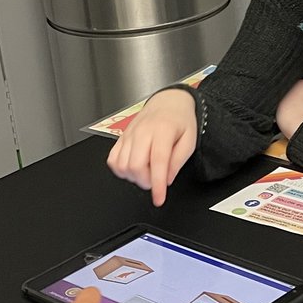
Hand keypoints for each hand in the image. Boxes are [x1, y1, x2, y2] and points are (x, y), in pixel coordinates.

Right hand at [106, 89, 196, 206]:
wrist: (168, 103)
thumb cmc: (180, 121)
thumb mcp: (189, 141)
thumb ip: (178, 161)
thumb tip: (166, 180)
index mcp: (162, 131)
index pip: (158, 162)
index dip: (158, 185)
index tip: (159, 199)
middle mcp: (142, 132)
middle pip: (135, 166)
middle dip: (146, 181)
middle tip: (156, 180)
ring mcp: (129, 135)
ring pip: (122, 165)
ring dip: (134, 177)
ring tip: (146, 172)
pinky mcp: (120, 138)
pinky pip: (112, 160)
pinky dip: (121, 170)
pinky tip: (133, 169)